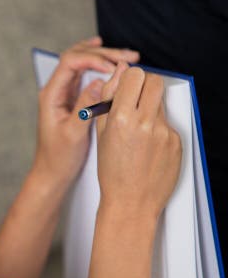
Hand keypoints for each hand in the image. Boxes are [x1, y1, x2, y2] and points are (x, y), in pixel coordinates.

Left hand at [34, 37, 139, 185]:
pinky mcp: (73, 100)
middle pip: (78, 57)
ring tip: (129, 56)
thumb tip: (99, 82)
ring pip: (83, 63)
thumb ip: (85, 107)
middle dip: (104, 53)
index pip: (70, 62)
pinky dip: (101, 66)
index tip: (115, 67)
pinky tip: (111, 60)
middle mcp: (56, 90)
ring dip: (105, 56)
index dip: (94, 58)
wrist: (52, 173)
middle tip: (131, 56)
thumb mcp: (74, 133)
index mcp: (51, 95)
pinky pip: (87, 75)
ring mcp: (64, 94)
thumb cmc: (59, 157)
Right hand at [95, 62, 182, 220]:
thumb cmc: (112, 173)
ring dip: (151, 107)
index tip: (127, 86)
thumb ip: (107, 101)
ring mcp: (163, 132)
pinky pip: (168, 123)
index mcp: (120, 119)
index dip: (130, 79)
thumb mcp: (100, 135)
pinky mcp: (176, 141)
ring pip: (161, 102)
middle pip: (154, 81)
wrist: (131, 202)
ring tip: (139, 129)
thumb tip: (116, 75)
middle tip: (137, 98)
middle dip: (145, 85)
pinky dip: (158, 129)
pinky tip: (148, 147)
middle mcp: (145, 122)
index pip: (134, 76)